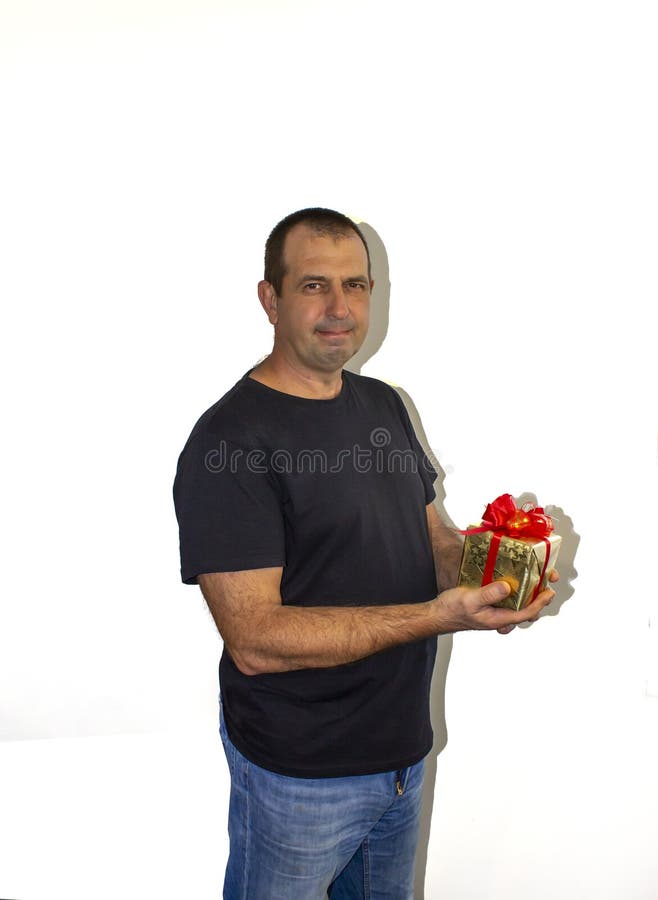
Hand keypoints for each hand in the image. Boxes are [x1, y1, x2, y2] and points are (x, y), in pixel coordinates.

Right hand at [435, 575, 555, 635]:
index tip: (549, 592)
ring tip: (534, 583)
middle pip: (526, 612)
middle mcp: (499, 618)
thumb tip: (507, 587)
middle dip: (539, 601)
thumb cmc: (452, 610)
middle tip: (545, 586)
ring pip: (518, 608)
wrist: (438, 614)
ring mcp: (495, 613)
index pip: (526, 613)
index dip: (540, 602)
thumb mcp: (470, 599)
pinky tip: (511, 583)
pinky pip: (507, 603)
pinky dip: (515, 594)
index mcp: (498, 619)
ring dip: (528, 598)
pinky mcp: (490, 607)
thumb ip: (489, 594)